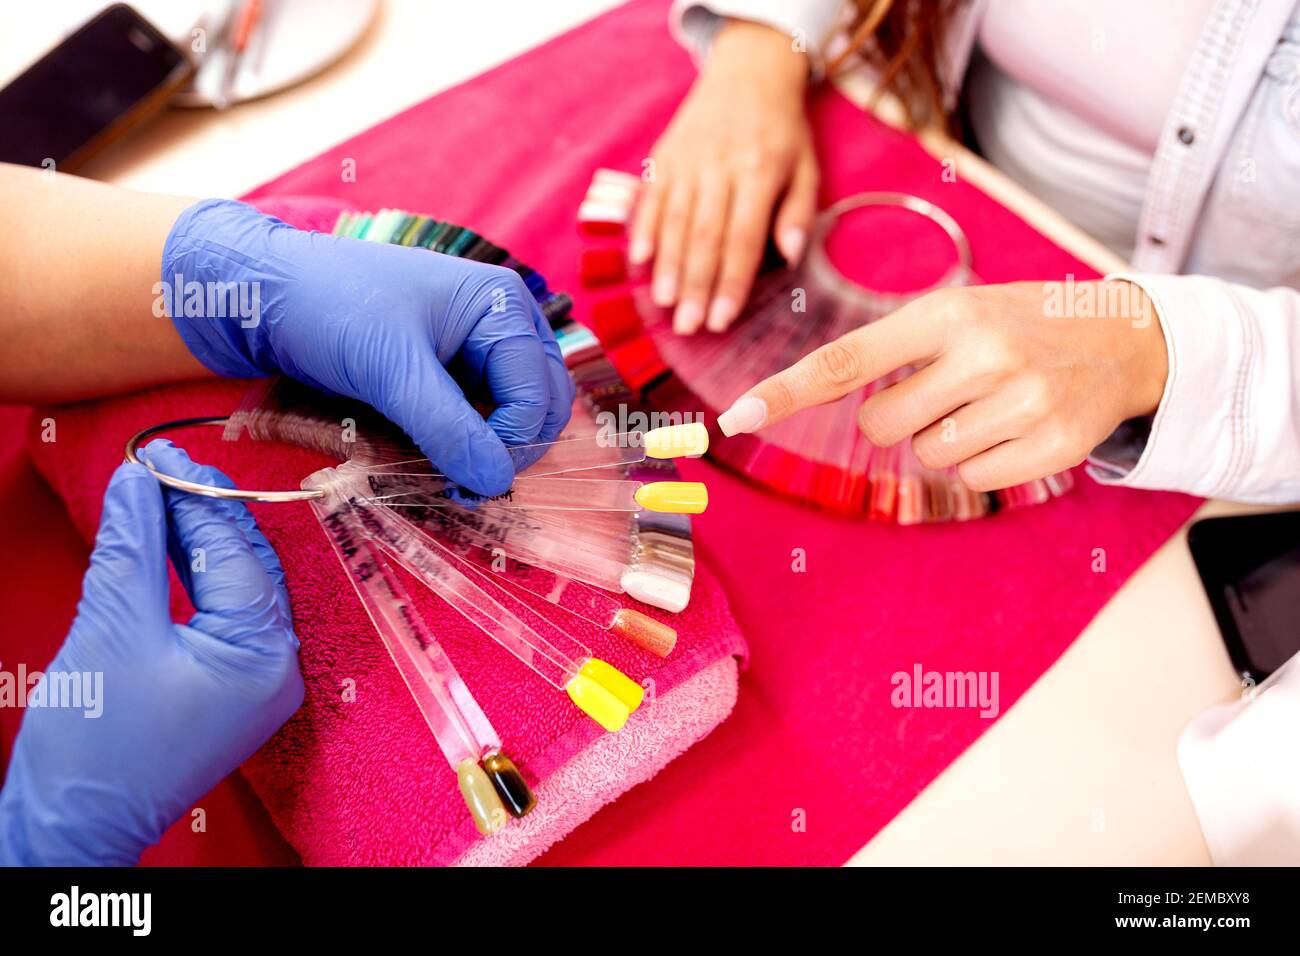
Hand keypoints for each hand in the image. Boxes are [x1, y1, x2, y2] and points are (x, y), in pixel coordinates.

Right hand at [0, 442, 302, 865]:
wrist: (69, 829)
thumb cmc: (94, 748)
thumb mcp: (112, 629)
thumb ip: (133, 548)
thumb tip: (140, 480)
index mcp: (265, 658)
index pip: (237, 554)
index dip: (198, 498)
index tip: (160, 457)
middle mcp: (276, 669)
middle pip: (245, 565)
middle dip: (202, 513)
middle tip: (158, 467)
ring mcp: (255, 680)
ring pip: (234, 586)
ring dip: (196, 539)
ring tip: (157, 492)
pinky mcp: (228, 687)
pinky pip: (220, 614)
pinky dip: (192, 576)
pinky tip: (166, 541)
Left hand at [161, 199, 574, 494]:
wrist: (267, 295)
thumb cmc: (329, 309)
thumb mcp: (390, 371)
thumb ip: (447, 427)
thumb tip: (497, 482)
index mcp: (501, 305)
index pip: (537, 394)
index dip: (512, 445)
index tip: (466, 485)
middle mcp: (502, 322)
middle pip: (543, 404)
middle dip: (514, 449)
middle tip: (464, 486)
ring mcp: (479, 345)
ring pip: (518, 413)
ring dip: (493, 449)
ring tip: (450, 475)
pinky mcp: (452, 368)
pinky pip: (484, 412)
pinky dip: (470, 440)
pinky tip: (437, 457)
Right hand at [631, 18, 816, 334]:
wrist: (748, 72)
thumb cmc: (782, 131)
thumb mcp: (806, 166)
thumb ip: (798, 212)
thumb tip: (791, 257)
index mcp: (759, 172)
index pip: (743, 238)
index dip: (731, 283)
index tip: (723, 320)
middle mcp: (720, 167)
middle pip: (705, 236)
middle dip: (696, 286)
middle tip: (689, 327)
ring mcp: (688, 161)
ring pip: (674, 222)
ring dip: (667, 266)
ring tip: (665, 305)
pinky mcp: (665, 156)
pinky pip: (651, 198)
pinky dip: (643, 229)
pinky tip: (639, 261)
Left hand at [716, 281, 1168, 489]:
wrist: (1124, 337)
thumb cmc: (1018, 323)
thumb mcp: (959, 310)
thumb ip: (894, 348)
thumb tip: (823, 394)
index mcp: (946, 313)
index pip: (847, 358)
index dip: (787, 390)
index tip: (736, 415)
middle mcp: (982, 354)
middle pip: (880, 426)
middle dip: (897, 420)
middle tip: (942, 392)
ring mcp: (1021, 402)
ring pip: (927, 456)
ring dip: (945, 439)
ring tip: (989, 403)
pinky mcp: (1051, 447)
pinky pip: (972, 480)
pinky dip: (982, 462)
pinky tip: (1015, 427)